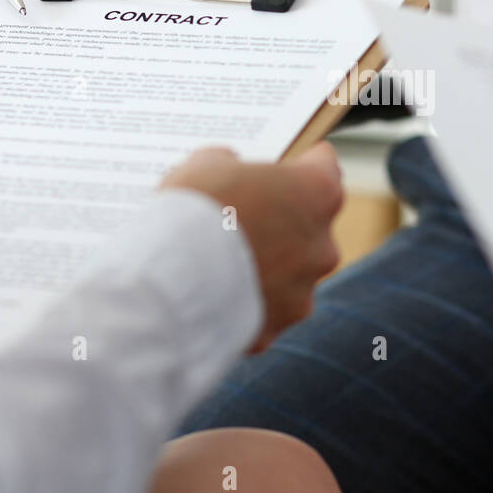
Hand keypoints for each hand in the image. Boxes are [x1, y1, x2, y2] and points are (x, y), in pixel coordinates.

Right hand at [162, 143, 343, 350]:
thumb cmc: (193, 212)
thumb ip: (228, 163)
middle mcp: (323, 246)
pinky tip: (210, 299)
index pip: (323, 167)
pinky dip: (242, 307)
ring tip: (219, 266)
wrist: (169, 282)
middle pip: (309, 228)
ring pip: (289, 276)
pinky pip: (262, 313)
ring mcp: (302, 293)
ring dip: (265, 270)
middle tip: (241, 220)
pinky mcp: (276, 330)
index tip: (282, 167)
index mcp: (318, 194)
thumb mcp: (205, 165)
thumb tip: (228, 167)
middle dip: (280, 224)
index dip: (298, 164)